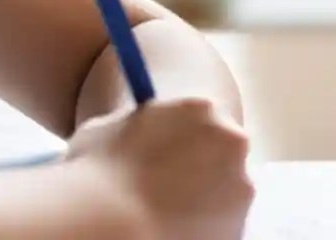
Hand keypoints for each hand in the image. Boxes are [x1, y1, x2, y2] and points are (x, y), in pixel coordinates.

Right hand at [67, 97, 253, 239]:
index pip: (201, 120)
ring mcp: (241, 184)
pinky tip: (172, 233)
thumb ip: (129, 130)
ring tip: (164, 218)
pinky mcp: (240, 226)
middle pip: (222, 154)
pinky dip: (203, 232)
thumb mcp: (104, 133)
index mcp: (200, 108)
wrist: (110, 222)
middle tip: (168, 192)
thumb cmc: (94, 173)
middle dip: (200, 171)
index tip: (167, 160)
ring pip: (226, 194)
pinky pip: (222, 228)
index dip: (182, 142)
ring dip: (204, 204)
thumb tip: (125, 138)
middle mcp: (230, 140)